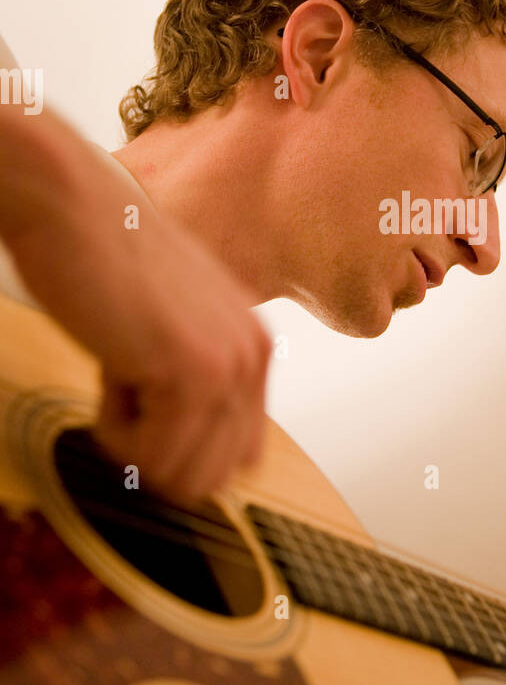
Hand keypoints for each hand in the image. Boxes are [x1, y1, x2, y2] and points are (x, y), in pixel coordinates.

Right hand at [3, 109, 271, 506]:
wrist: (70, 205)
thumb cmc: (102, 255)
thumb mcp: (171, 321)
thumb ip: (196, 377)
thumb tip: (195, 469)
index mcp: (255, 346)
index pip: (238, 456)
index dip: (174, 446)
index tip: (140, 396)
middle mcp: (255, 357)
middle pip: (209, 479)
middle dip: (152, 447)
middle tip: (126, 379)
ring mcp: (229, 367)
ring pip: (179, 476)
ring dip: (131, 438)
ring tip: (118, 365)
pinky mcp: (192, 374)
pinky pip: (147, 457)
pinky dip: (111, 428)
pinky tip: (109, 364)